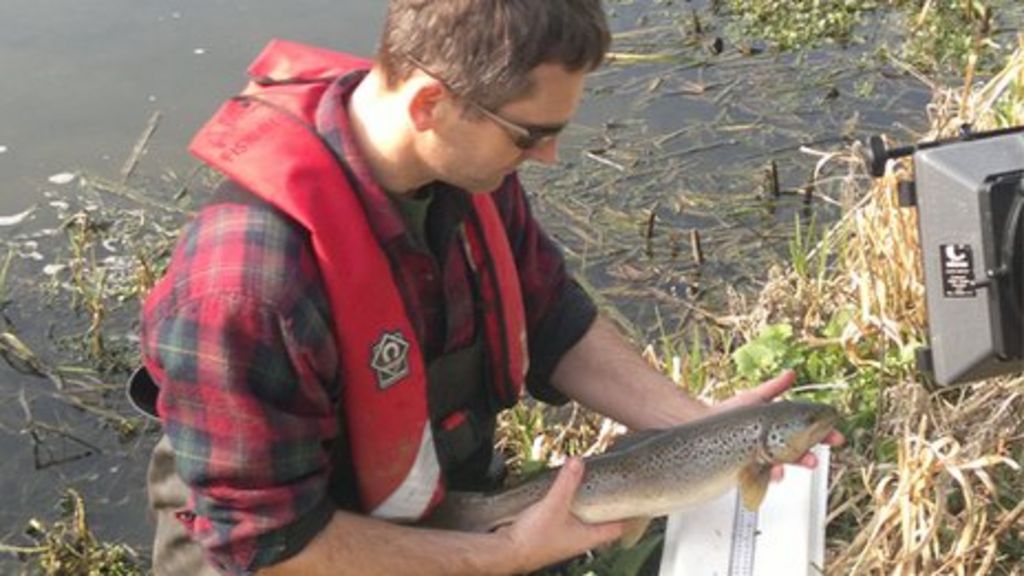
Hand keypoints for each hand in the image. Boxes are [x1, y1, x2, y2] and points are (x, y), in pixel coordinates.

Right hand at [493, 458, 624, 573]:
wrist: (506, 553)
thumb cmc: (533, 538)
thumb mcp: (554, 504)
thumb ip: (566, 482)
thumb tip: (578, 461)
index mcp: (588, 537)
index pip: (618, 528)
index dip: (629, 515)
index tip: (637, 502)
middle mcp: (580, 541)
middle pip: (602, 525)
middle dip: (606, 508)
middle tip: (613, 490)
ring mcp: (565, 540)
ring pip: (583, 523)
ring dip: (586, 509)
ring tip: (588, 490)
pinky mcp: (550, 537)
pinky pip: (566, 522)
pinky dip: (569, 510)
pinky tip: (562, 499)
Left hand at [712, 370, 844, 479]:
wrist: (705, 426)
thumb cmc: (730, 413)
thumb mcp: (755, 398)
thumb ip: (775, 387)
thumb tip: (792, 373)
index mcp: (781, 426)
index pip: (808, 430)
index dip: (824, 432)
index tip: (836, 434)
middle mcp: (776, 442)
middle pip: (802, 449)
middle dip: (816, 450)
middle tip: (824, 451)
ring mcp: (765, 456)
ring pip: (787, 463)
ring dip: (799, 463)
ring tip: (806, 461)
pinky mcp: (753, 468)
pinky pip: (767, 474)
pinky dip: (774, 474)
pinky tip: (776, 471)